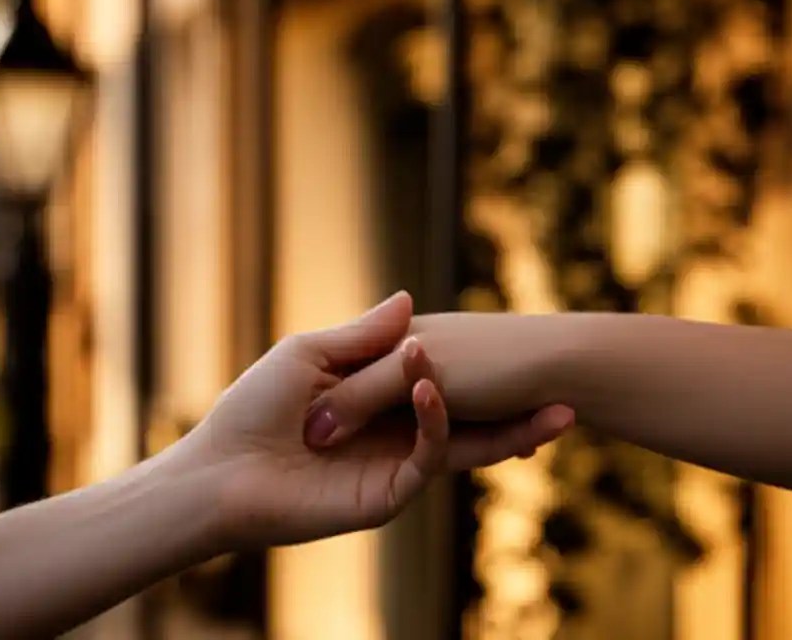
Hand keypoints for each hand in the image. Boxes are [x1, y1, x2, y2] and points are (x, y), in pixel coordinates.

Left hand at [167, 293, 566, 550]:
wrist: (223, 470)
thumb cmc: (256, 406)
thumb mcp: (312, 355)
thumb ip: (365, 334)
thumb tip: (409, 300)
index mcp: (380, 398)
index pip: (445, 381)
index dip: (484, 369)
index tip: (523, 349)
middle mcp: (396, 431)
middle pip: (471, 418)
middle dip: (522, 409)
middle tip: (568, 392)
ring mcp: (395, 463)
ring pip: (465, 443)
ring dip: (506, 424)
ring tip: (537, 395)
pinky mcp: (387, 492)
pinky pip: (428, 458)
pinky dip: (438, 423)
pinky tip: (432, 389)